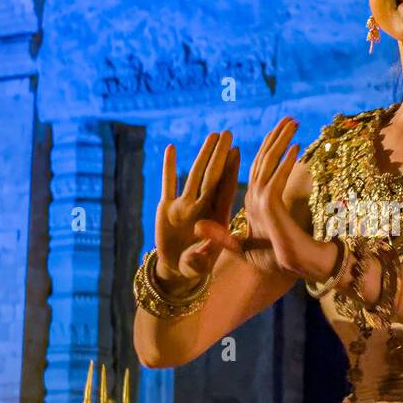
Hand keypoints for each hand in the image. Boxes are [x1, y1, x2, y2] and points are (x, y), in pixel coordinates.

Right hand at [155, 131, 249, 287]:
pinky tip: (171, 148)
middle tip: (227, 133)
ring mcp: (184, 205)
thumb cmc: (195, 268)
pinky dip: (169, 167)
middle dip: (219, 155)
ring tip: (210, 136)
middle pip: (212, 176)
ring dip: (201, 155)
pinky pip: (168, 183)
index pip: (225, 189)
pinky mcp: (166, 208)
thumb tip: (204, 240)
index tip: (236, 151)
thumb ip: (202, 255)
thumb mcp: (200, 265)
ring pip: (194, 175)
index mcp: (215, 218)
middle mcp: (201, 207)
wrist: (176, 269)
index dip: (231, 170)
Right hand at [240, 116, 325, 279]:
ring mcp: (259, 203)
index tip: (278, 129)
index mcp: (253, 203)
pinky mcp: (270, 208)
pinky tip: (295, 147)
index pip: (259, 168)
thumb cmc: (284, 256)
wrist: (290, 268)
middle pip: (263, 160)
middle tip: (290, 118)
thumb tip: (279, 191)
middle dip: (276, 136)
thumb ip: (278, 205)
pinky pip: (277, 179)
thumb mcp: (279, 228)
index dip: (268, 146)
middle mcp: (253, 200)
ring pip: (268, 165)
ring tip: (294, 123)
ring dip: (281, 141)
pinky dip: (286, 162)